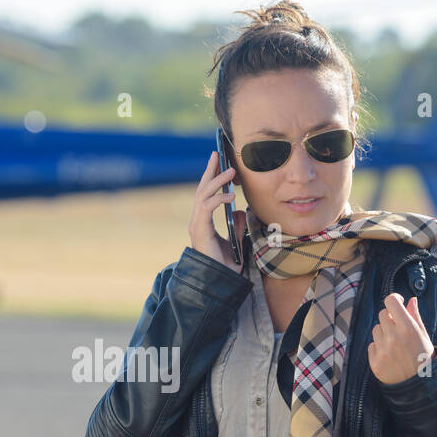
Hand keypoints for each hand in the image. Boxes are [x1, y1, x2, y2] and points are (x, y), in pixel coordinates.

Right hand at [188, 151, 243, 270]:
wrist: (218, 283)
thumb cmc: (224, 266)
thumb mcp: (235, 242)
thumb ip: (236, 226)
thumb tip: (239, 210)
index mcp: (203, 222)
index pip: (206, 194)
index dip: (212, 177)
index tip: (220, 163)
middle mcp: (197, 221)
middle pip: (202, 189)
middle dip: (210, 171)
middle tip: (217, 154)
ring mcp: (197, 225)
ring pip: (203, 195)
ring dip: (216, 181)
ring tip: (230, 171)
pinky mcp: (200, 230)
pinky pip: (207, 208)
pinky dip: (218, 199)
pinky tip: (231, 196)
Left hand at [368, 293, 434, 384]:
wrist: (419, 386)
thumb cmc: (423, 358)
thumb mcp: (424, 336)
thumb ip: (415, 316)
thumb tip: (411, 300)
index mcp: (408, 329)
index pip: (391, 302)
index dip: (394, 299)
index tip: (397, 302)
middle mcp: (393, 338)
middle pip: (382, 315)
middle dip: (390, 318)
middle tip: (399, 329)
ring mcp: (383, 350)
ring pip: (376, 329)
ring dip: (384, 333)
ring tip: (396, 345)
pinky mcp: (375, 361)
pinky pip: (372, 345)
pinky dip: (379, 348)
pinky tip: (390, 356)